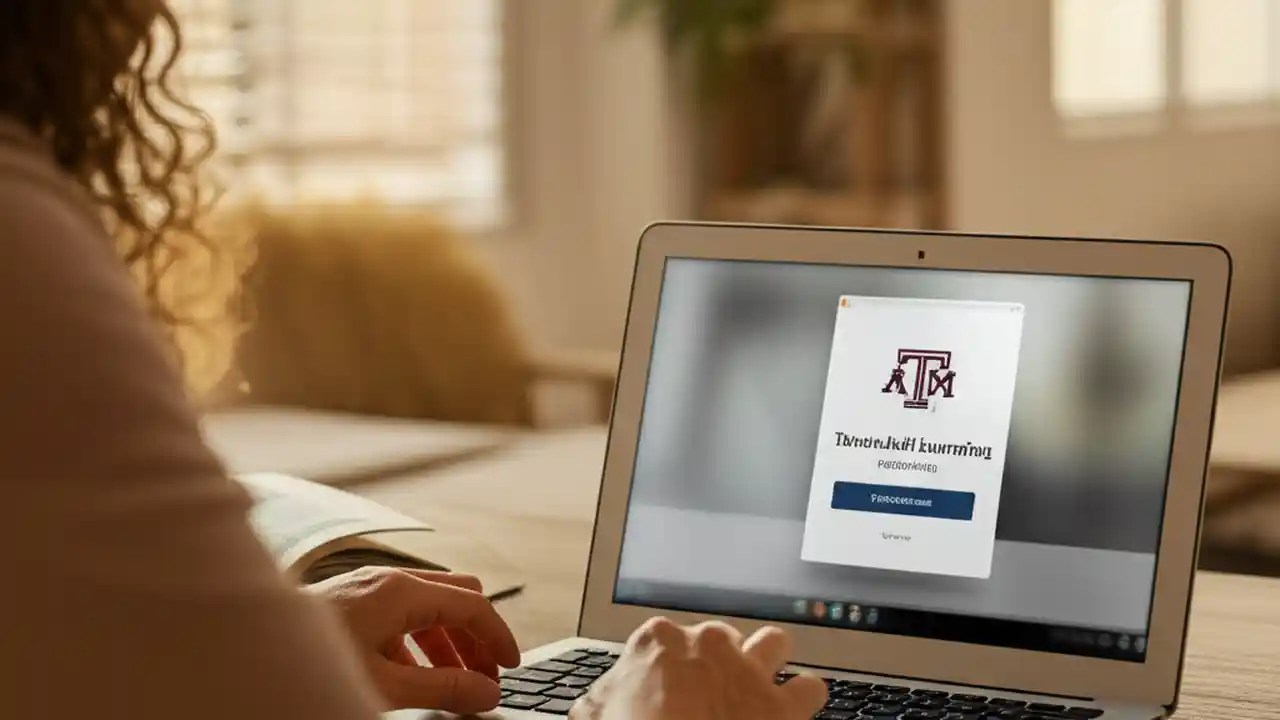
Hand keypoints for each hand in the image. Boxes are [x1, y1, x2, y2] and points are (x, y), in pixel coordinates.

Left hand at [306, 566, 520, 713]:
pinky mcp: (354, 602)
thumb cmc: (311, 665)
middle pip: (457, 596)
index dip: (498, 637)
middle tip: (486, 676)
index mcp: (400, 591)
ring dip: (450, 644)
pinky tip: (417, 677)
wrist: (249, 655)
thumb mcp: (387, 684)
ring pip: (431, 607)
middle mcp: (388, 581)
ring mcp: (369, 588)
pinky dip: (422, 644)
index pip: (473, 604)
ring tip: (458, 685)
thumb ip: (444, 688)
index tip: (511, 667)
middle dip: (476, 637)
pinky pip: (404, 616)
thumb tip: (487, 693)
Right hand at [570, 617, 826, 719]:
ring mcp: (748, 671)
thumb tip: (601, 703)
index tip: (668, 684)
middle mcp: (707, 644)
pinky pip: (810, 689)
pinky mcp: (782, 705)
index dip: (670, 664)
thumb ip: (603, 699)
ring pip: (775, 643)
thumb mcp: (594, 715)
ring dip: (771, 659)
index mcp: (658, 641)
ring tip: (765, 681)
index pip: (666, 638)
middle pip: (721, 638)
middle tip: (712, 690)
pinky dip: (805, 697)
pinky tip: (796, 707)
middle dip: (720, 660)